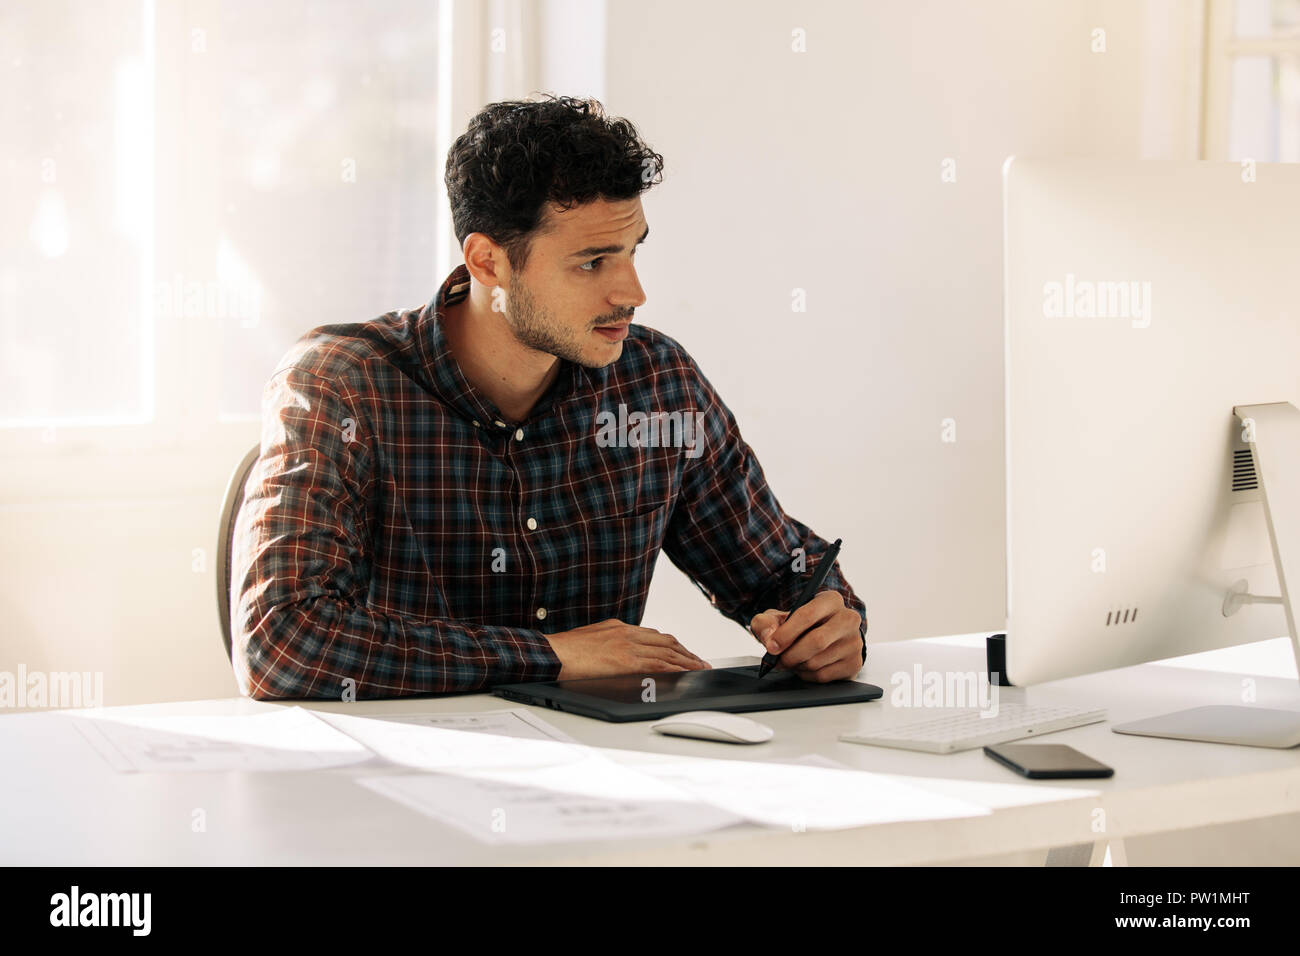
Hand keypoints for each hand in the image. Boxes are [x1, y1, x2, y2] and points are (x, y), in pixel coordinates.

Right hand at [545, 618, 711, 679]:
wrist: (552, 654)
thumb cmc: (565, 651)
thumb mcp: (592, 639)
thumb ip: (610, 644)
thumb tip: (619, 657)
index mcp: (619, 627)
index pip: (654, 635)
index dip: (673, 645)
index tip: (683, 653)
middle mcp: (627, 633)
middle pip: (666, 641)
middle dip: (686, 653)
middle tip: (699, 662)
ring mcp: (628, 646)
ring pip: (668, 652)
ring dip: (687, 661)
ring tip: (700, 670)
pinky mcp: (627, 660)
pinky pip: (660, 664)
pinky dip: (677, 669)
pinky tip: (686, 675)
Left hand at [749, 591, 864, 682]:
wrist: (821, 637)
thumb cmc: (799, 625)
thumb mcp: (778, 617)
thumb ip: (766, 622)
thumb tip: (769, 637)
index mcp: (830, 600)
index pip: (808, 615)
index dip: (786, 633)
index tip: (772, 646)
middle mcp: (848, 618)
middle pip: (816, 641)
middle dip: (791, 654)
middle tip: (778, 660)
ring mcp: (854, 642)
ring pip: (817, 661)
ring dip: (797, 666)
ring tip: (793, 660)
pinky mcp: (854, 663)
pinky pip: (823, 676)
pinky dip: (806, 675)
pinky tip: (805, 667)